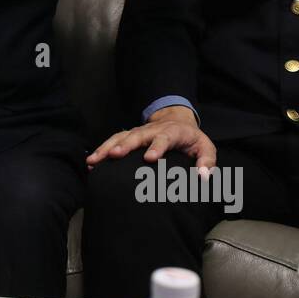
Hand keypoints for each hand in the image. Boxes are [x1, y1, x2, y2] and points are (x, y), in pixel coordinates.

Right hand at [87, 105, 216, 169]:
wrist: (176, 120)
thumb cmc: (191, 139)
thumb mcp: (205, 147)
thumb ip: (206, 161)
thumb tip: (203, 177)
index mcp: (172, 132)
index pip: (164, 138)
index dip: (157, 147)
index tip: (149, 159)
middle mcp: (152, 130)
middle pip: (136, 136)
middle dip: (124, 145)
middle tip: (113, 156)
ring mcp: (138, 132)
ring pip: (120, 137)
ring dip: (106, 148)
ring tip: (93, 161)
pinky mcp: (129, 136)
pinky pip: (113, 141)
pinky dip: (102, 150)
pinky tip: (91, 163)